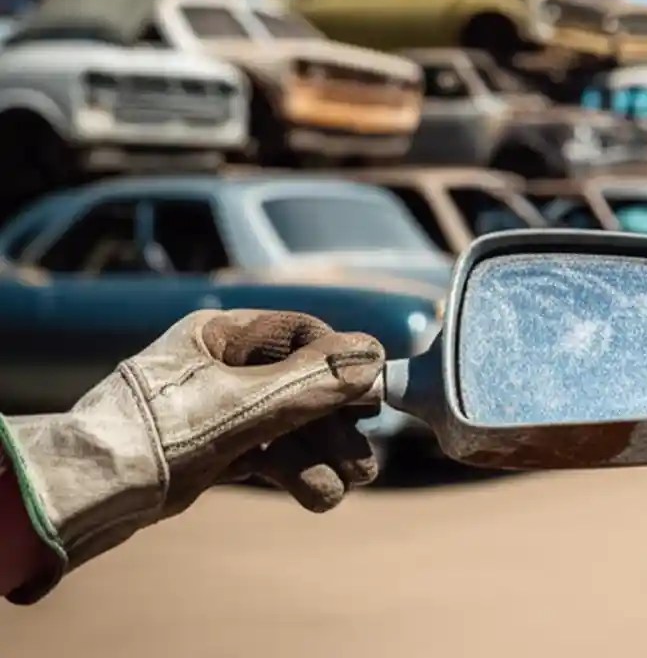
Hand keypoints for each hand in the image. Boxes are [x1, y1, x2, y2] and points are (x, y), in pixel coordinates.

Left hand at [0, 309, 384, 603]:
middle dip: (335, 427)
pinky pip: (271, 454)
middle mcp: (222, 366)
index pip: (302, 336)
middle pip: (302, 386)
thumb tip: (374, 355)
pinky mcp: (216, 452)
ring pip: (290, 426)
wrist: (88, 496)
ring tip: (342, 486)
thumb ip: (312, 381)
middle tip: (363, 460)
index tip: (372, 398)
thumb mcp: (244, 404)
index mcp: (220, 334)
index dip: (341, 367)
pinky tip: (318, 494)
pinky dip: (296, 472)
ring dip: (321, 456)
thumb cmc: (156, 434)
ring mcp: (219, 411)